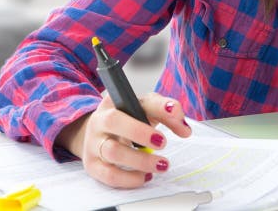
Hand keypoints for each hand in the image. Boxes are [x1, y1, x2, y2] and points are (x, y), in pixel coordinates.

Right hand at [61, 92, 191, 187]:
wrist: (100, 136)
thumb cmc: (126, 120)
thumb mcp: (146, 109)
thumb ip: (167, 112)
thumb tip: (184, 129)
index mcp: (114, 101)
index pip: (135, 99)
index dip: (158, 106)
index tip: (174, 112)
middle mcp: (99, 120)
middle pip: (114, 121)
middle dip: (140, 132)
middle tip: (163, 142)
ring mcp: (93, 144)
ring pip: (113, 151)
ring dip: (141, 160)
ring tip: (161, 164)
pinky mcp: (93, 166)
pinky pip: (110, 175)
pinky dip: (130, 178)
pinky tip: (145, 176)